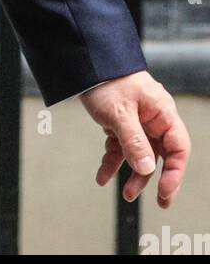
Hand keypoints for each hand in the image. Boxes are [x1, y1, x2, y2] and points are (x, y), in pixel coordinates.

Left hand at [81, 72, 189, 207]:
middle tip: (159, 202)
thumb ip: (134, 142)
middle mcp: (152, 118)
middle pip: (160, 154)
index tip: (165, 192)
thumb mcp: (120, 113)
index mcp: (161, 112)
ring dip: (132, 173)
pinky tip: (102, 176)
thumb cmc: (106, 78)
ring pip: (139, 154)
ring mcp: (136, 121)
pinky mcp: (119, 122)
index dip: (175, 172)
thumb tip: (147, 169)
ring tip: (125, 193)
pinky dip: (112, 161)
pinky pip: (120, 147)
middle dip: (156, 178)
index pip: (178, 148)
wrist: (85, 61)